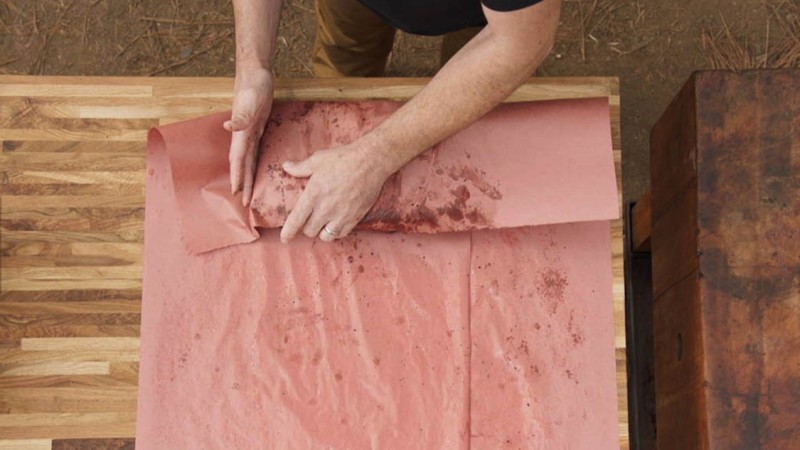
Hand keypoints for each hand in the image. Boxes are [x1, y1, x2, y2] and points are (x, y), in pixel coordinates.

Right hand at [225, 67, 273, 205]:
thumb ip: (240, 115)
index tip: (237, 193)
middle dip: (243, 183)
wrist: (255, 72)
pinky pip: (256, 151)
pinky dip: (255, 163)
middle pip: (242, 165)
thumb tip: (228, 126)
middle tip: (245, 204)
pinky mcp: (258, 128)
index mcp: (240, 133)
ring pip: (248, 161)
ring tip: (249, 193)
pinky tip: (258, 170)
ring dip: (249, 177)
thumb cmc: (252, 85)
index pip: (238, 159)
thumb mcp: (249, 100)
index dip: (238, 176)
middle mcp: (243, 136)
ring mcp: (250, 133)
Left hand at [279, 140, 391, 242]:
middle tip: (309, 220)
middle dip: (306, 227)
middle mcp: (326, 208)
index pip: (296, 220)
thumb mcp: (318, 160)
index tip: (284, 238)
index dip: (288, 232)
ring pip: (325, 236)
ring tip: (322, 224)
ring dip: (321, 232)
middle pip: (309, 231)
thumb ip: (300, 167)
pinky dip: (336, 232)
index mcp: (313, 194)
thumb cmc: (343, 158)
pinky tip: (335, 224)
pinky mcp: (355, 218)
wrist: (371, 161)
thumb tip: (286, 166)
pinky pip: (341, 234)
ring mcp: (341, 215)